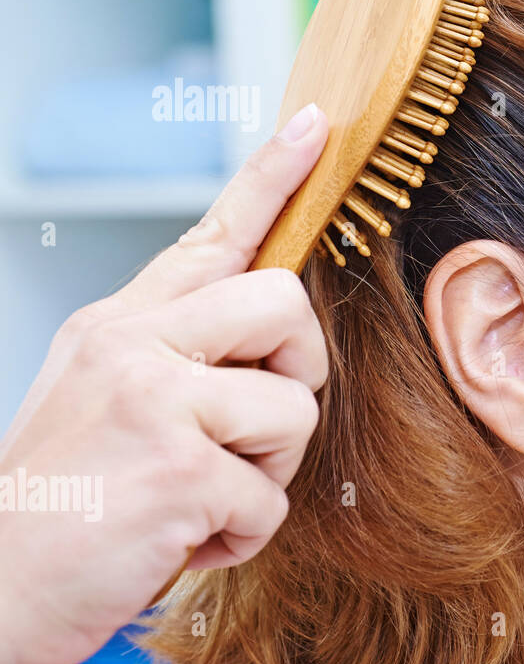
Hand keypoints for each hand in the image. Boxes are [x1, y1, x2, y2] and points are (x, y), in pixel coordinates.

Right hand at [0, 103, 329, 663]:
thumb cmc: (67, 495)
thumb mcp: (105, 395)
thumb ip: (179, 350)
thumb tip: (269, 331)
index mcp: (121, 323)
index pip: (214, 233)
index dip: (272, 175)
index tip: (316, 124)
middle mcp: (134, 345)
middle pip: (287, 305)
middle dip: (299, 371)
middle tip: (253, 425)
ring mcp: (155, 402)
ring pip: (294, 409)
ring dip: (266, 472)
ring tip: (204, 495)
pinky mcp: (179, 472)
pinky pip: (271, 498)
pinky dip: (242, 534)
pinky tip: (186, 539)